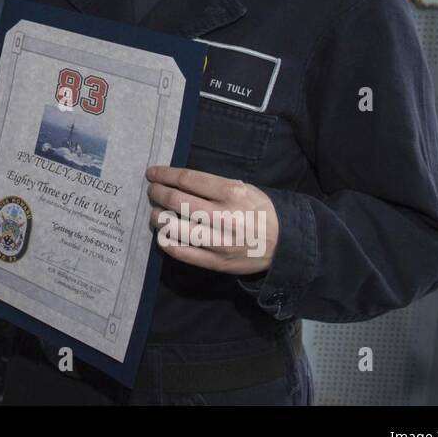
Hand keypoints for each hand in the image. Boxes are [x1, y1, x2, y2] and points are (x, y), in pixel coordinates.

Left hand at [145, 166, 278, 273]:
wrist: (285, 244)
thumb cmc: (259, 211)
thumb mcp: (244, 188)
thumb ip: (213, 185)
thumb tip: (177, 180)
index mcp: (231, 193)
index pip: (187, 179)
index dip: (164, 175)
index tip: (152, 173)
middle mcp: (224, 216)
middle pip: (176, 200)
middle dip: (157, 193)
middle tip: (152, 191)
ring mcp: (219, 241)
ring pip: (174, 227)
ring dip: (157, 217)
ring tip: (156, 213)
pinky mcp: (216, 262)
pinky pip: (181, 252)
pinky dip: (166, 241)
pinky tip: (163, 235)